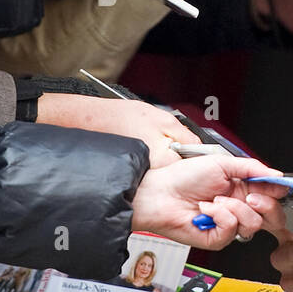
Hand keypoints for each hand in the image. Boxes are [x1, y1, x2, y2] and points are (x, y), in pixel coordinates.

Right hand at [36, 93, 191, 167]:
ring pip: (166, 165)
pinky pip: (152, 164)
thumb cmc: (121, 118)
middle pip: (181, 167)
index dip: (196, 153)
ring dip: (165, 153)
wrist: (91, 121)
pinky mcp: (135, 170)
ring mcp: (145, 174)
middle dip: (180, 153)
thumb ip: (186, 136)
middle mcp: (156, 174)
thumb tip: (201, 148)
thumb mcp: (164, 120)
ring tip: (150, 137)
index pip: (195, 164)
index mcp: (167, 162)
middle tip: (167, 137)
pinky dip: (151, 155)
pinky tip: (141, 142)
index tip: (195, 146)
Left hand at [131, 154, 288, 247]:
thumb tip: (277, 175)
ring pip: (254, 223)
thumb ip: (252, 168)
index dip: (277, 192)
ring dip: (234, 207)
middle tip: (251, 195)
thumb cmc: (183, 177)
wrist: (160, 194)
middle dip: (265, 204)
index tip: (279, 187)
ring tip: (215, 200)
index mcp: (241, 189)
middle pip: (272, 216)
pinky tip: (206, 210)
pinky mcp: (219, 238)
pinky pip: (233, 229)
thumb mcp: (221, 163)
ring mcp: (229, 224)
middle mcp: (238, 207)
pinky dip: (219, 216)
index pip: (272, 195)